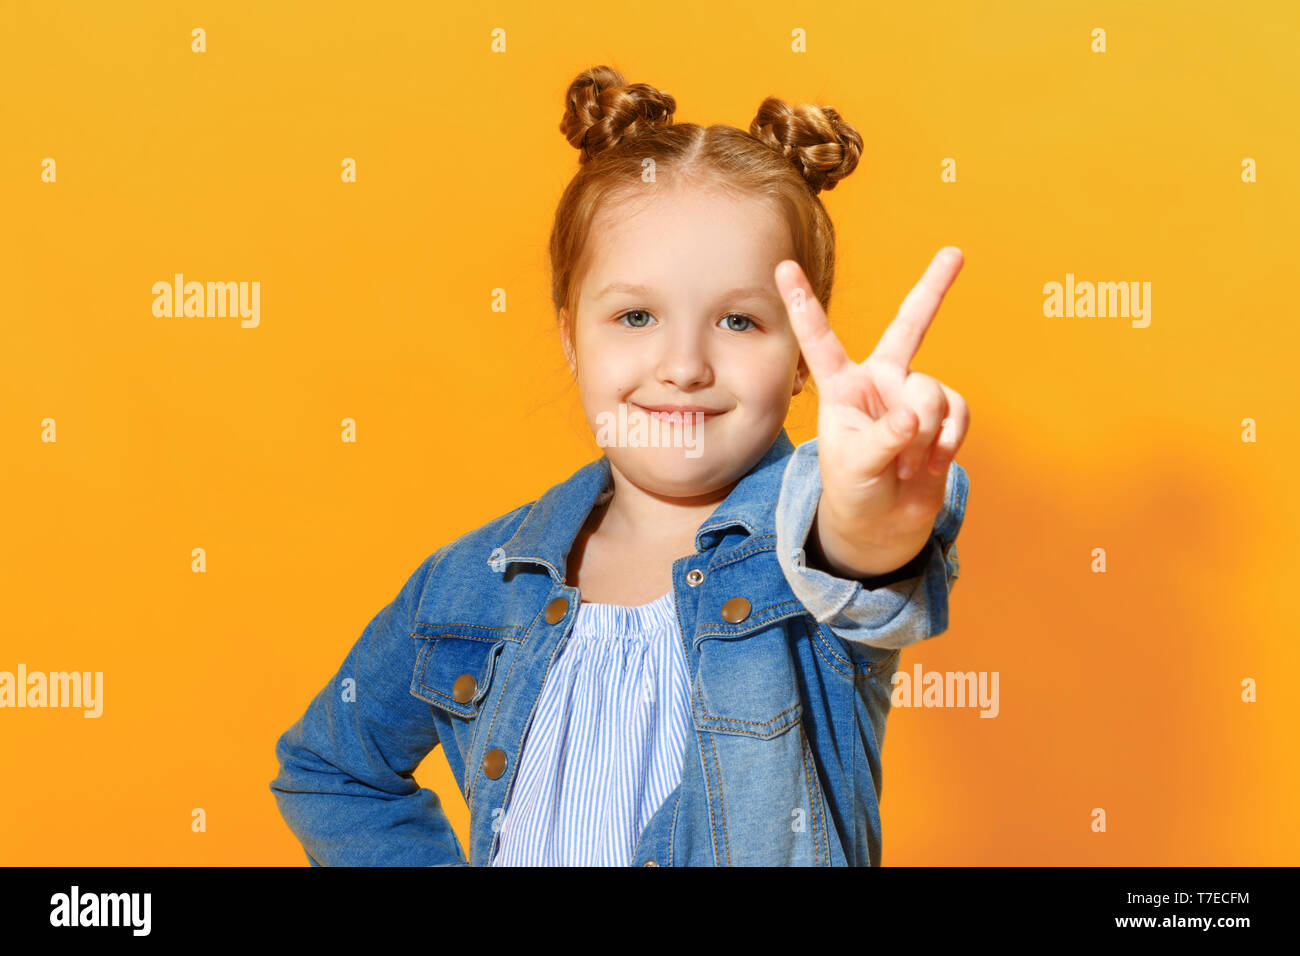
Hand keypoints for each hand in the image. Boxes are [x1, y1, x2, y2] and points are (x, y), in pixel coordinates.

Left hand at [775, 247, 970, 577]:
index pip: (819, 340)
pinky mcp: (944, 414)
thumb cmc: (854, 488)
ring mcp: (914, 394)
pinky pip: (958, 413)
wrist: (883, 522)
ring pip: (931, 394)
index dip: (803, 303)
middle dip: (934, 288)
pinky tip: (932, 462)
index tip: (783, 266)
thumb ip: (883, 440)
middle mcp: (881, 380)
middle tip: (955, 252)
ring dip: (923, 437)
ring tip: (905, 464)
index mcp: (842, 386)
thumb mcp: (854, 467)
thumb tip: (915, 418)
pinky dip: (948, 442)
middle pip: (910, 326)